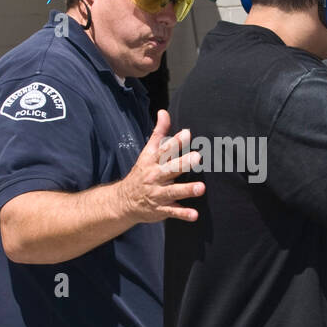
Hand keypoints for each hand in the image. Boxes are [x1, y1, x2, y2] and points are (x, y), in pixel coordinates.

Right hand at [117, 109, 204, 223]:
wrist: (124, 201)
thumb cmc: (142, 173)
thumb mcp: (147, 152)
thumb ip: (158, 133)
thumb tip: (164, 111)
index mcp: (153, 162)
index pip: (164, 150)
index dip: (175, 142)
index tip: (187, 133)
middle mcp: (155, 176)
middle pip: (170, 169)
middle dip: (183, 163)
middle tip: (197, 158)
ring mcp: (158, 194)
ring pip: (173, 191)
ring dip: (187, 190)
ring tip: (201, 188)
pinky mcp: (161, 209)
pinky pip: (173, 211)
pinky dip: (183, 214)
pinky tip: (195, 215)